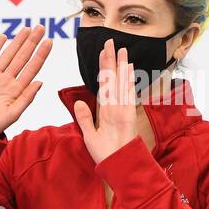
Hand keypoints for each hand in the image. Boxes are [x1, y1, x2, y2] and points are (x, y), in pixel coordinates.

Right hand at [0, 25, 50, 134]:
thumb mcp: (13, 113)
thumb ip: (27, 98)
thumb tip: (40, 82)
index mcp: (17, 90)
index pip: (32, 68)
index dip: (41, 54)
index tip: (49, 42)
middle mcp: (7, 81)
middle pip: (22, 57)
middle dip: (32, 42)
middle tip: (41, 27)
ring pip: (8, 55)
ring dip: (17, 42)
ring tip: (26, 29)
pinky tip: (4, 37)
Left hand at [73, 38, 138, 164]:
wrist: (117, 166)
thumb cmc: (105, 154)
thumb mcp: (90, 135)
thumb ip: (85, 119)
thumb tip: (79, 102)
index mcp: (105, 110)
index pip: (104, 84)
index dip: (103, 69)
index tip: (102, 54)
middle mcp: (114, 106)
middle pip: (112, 79)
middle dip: (110, 60)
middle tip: (109, 41)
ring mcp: (122, 109)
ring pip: (120, 82)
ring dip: (120, 65)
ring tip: (120, 49)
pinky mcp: (127, 114)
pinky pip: (127, 94)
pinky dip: (128, 81)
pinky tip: (128, 67)